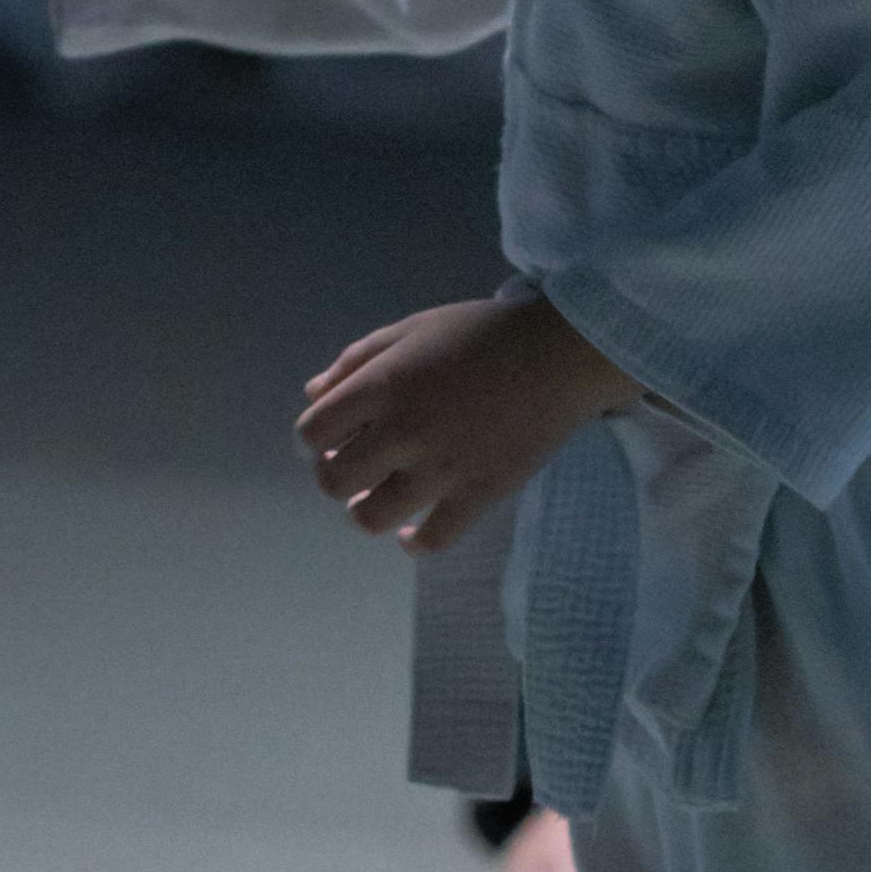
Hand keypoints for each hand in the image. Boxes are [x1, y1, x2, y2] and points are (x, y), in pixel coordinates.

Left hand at [296, 286, 638, 554]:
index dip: (313, 438)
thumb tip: (312, 394)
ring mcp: (442, 469)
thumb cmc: (480, 333)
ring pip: (370, 518)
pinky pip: (432, 540)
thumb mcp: (411, 329)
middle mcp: (404, 431)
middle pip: (333, 480)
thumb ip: (356, 361)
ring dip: (363, 509)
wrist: (558, 353)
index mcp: (383, 385)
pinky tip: (408, 532)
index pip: (312, 433)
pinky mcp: (479, 495)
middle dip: (333, 473)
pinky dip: (412, 542)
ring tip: (374, 496)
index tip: (330, 435)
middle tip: (354, 463)